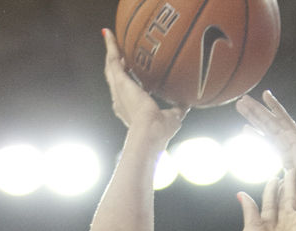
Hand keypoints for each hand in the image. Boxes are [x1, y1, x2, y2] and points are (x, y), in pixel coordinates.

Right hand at [103, 29, 186, 146]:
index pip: (127, 91)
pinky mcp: (119, 83)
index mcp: (130, 109)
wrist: (150, 132)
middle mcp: (121, 100)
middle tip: (116, 50)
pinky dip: (110, 45)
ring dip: (110, 50)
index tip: (130, 69)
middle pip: (115, 77)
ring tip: (108, 35)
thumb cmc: (160, 131)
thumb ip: (178, 109)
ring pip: (111, 66)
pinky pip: (113, 59)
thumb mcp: (172, 118)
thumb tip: (187, 102)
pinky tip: (108, 32)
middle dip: (116, 63)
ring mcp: (118, 91)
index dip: (127, 79)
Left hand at [236, 91, 295, 197]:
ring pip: (270, 120)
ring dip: (257, 109)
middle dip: (253, 116)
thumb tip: (270, 188)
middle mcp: (288, 142)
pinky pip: (284, 118)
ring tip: (243, 100)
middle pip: (266, 126)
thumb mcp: (285, 185)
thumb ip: (277, 184)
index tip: (244, 128)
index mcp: (285, 153)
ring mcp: (292, 137)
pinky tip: (266, 95)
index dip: (256, 133)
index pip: (267, 140)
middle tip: (239, 105)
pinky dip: (275, 106)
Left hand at [238, 165, 295, 230]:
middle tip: (287, 169)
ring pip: (294, 195)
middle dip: (285, 184)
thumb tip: (241, 194)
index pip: (269, 202)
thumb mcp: (249, 229)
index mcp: (266, 225)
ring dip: (295, 181)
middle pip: (283, 198)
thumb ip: (249, 210)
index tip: (273, 177)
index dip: (271, 189)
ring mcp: (293, 220)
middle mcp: (281, 222)